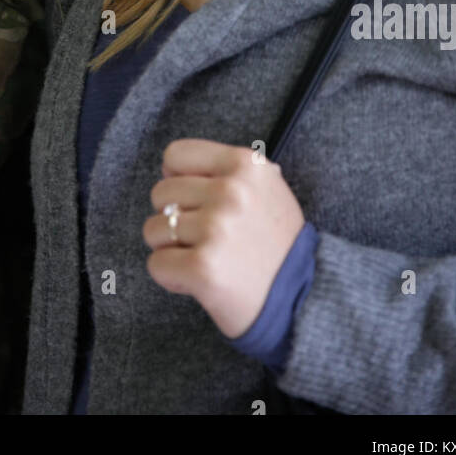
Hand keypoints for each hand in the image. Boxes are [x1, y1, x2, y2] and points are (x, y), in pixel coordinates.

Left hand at [142, 137, 305, 338]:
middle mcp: (230, 191)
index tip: (189, 199)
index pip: (176, 155)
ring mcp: (216, 229)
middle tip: (201, 238)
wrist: (301, 299)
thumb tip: (170, 168)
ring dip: (170, 248)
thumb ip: (227, 172)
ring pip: (154, 228)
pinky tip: (196, 280)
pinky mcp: (202, 267)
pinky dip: (170, 275)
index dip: (176, 178)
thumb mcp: (267, 189)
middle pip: (161, 192)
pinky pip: (156, 264)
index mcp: (245, 165)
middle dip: (173, 217)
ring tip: (201, 258)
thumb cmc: (279, 245)